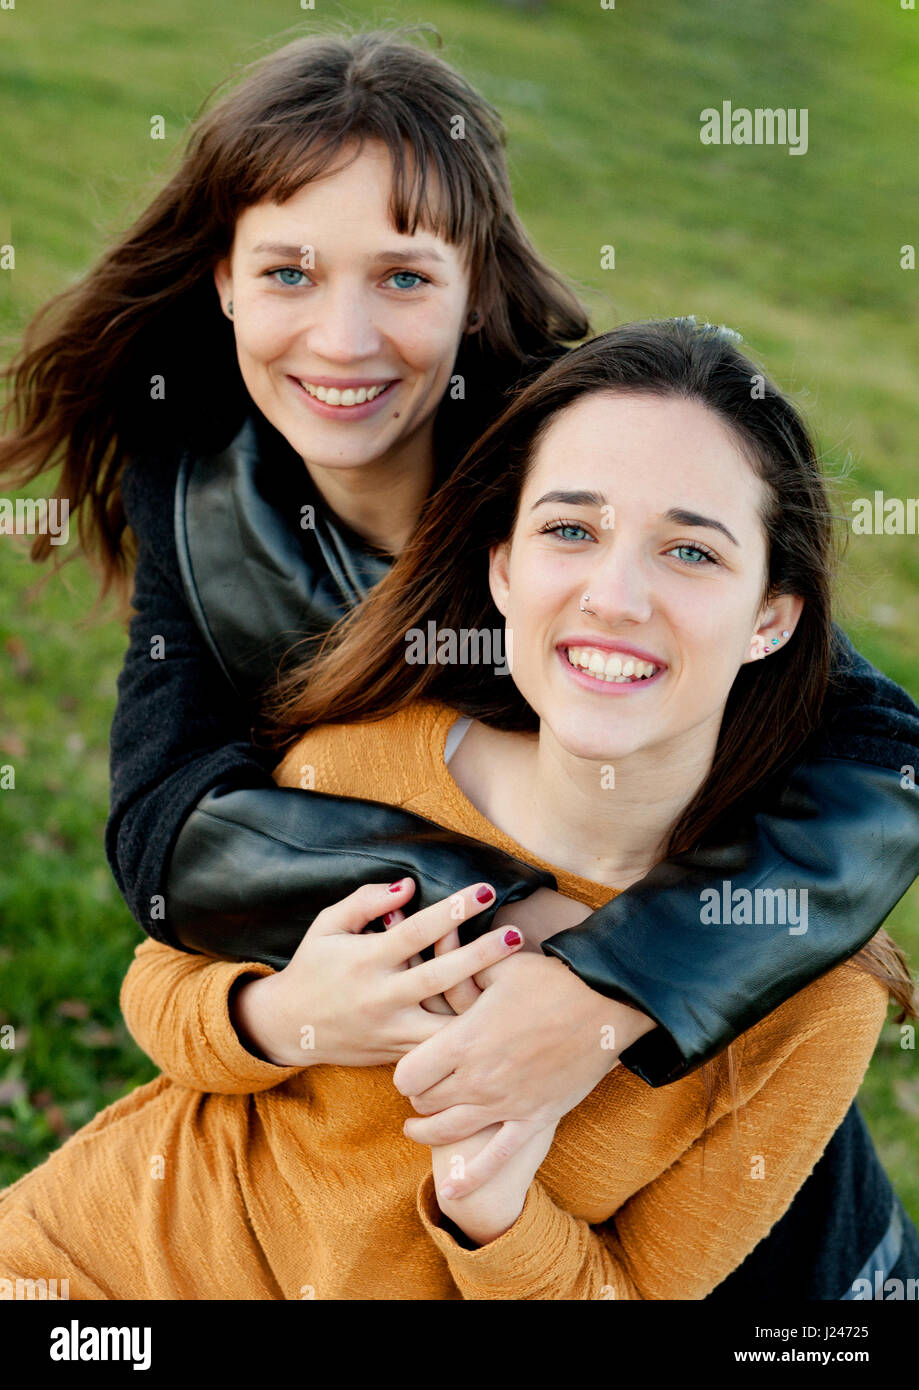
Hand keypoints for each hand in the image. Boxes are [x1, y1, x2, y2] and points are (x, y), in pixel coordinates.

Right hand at [230, 879, 524, 1067]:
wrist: (289, 1028)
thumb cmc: (313, 967)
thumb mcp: (328, 926)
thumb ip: (366, 902)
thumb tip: (408, 885)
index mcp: (367, 959)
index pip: (418, 930)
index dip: (453, 909)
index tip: (485, 890)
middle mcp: (381, 996)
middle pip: (441, 975)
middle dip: (482, 955)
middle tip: (517, 935)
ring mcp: (391, 1029)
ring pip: (445, 1021)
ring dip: (481, 1003)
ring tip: (518, 984)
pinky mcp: (397, 1053)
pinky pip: (439, 1046)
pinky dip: (466, 1035)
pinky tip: (496, 1020)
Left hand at [421, 942, 556, 1245]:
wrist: (606, 1003)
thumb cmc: (551, 978)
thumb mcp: (499, 966)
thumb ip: (465, 968)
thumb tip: (440, 945)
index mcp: (463, 1039)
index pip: (406, 1075)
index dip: (404, 1071)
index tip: (412, 1063)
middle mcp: (477, 1077)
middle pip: (424, 1102)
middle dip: (418, 1096)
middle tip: (422, 1086)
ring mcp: (505, 1103)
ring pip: (447, 1131)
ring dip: (427, 1131)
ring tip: (418, 1127)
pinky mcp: (533, 1118)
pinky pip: (496, 1160)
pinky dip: (470, 1179)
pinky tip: (451, 1192)